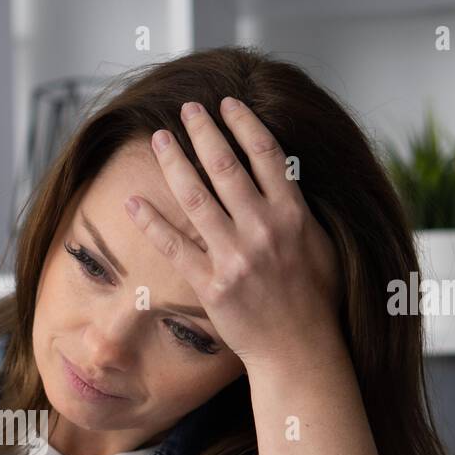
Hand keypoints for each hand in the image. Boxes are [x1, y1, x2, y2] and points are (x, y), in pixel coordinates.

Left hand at [124, 96, 342, 371]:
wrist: (299, 349)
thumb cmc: (314, 299)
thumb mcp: (321, 244)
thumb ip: (299, 209)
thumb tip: (284, 176)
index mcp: (293, 215)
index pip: (266, 154)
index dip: (244, 124)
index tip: (227, 104)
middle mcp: (263, 229)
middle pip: (226, 166)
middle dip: (204, 131)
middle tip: (187, 109)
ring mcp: (235, 256)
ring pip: (196, 198)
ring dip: (174, 163)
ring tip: (160, 139)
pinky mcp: (210, 284)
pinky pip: (174, 245)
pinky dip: (151, 222)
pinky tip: (133, 201)